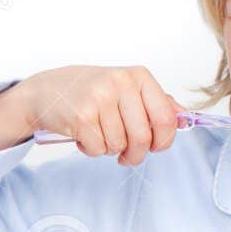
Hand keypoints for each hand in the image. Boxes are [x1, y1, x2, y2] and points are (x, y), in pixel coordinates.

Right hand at [17, 65, 186, 165]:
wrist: (46, 91)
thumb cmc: (88, 92)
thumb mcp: (125, 89)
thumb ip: (156, 102)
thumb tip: (184, 118)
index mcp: (138, 76)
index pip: (166, 117)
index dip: (163, 141)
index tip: (155, 147)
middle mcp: (120, 83)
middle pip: (143, 138)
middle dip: (136, 154)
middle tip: (126, 155)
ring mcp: (100, 99)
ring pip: (119, 146)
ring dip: (110, 150)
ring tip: (98, 135)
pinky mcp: (81, 117)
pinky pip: (98, 150)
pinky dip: (92, 150)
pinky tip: (84, 136)